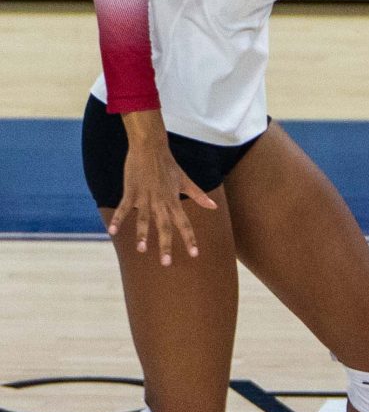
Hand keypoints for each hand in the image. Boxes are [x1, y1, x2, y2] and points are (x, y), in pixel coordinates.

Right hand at [107, 113, 217, 264]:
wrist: (151, 148)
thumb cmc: (168, 165)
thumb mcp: (185, 180)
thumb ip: (198, 195)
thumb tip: (214, 206)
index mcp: (174, 200)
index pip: (184, 223)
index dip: (190, 239)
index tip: (195, 254)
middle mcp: (161, 201)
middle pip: (165, 226)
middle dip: (166, 244)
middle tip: (166, 263)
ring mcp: (146, 197)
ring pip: (145, 219)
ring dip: (143, 234)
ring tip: (142, 250)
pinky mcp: (131, 191)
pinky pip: (124, 208)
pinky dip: (119, 219)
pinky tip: (113, 231)